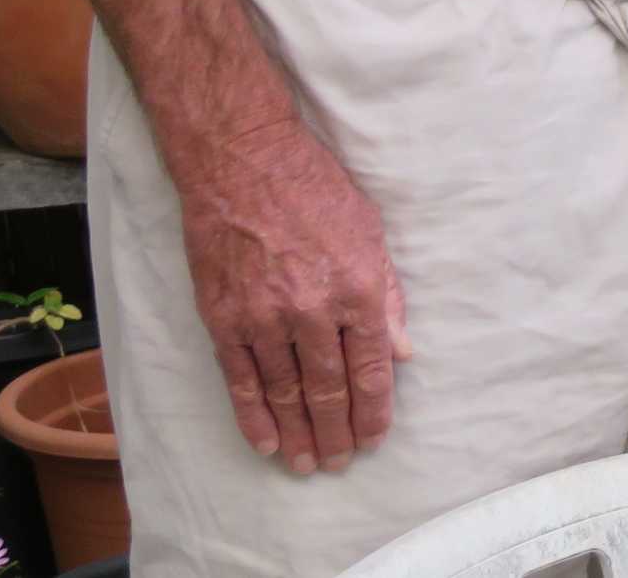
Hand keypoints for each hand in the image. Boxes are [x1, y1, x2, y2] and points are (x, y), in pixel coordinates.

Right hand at [175, 119, 411, 473]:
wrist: (243, 164)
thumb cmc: (315, 191)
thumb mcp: (371, 232)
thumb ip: (388, 294)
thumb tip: (403, 351)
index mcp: (357, 288)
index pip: (371, 367)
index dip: (374, 409)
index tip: (375, 437)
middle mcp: (312, 310)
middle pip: (329, 388)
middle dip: (337, 432)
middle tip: (339, 463)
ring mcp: (264, 318)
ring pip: (285, 391)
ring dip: (297, 432)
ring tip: (305, 463)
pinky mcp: (224, 318)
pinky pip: (241, 379)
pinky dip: (253, 415)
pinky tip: (265, 440)